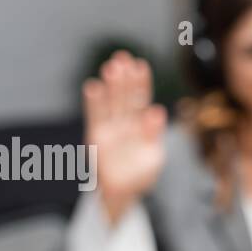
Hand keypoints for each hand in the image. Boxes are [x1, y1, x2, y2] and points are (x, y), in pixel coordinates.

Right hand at [82, 50, 167, 224]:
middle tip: (122, 57)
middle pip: (125, 96)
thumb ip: (153, 134)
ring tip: (110, 67)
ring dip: (110, 86)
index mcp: (142, 124)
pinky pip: (95, 116)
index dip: (141, 83)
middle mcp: (125, 122)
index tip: (141, 65)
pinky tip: (93, 86)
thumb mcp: (153, 156)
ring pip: (110, 103)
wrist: (122, 193)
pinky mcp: (97, 137)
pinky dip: (94, 102)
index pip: (142, 99)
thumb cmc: (141, 174)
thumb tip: (158, 111)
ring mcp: (110, 128)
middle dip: (124, 77)